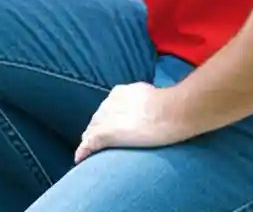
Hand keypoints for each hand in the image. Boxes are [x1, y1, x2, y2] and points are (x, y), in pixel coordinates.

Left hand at [74, 83, 192, 162]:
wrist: (170, 111)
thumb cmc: (172, 106)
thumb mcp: (156, 97)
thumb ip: (149, 101)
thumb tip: (157, 106)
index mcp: (120, 93)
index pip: (108, 108)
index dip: (108, 119)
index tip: (114, 127)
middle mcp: (108, 104)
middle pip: (97, 119)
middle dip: (97, 129)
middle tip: (102, 143)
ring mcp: (105, 119)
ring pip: (91, 131)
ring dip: (91, 141)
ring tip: (90, 154)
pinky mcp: (105, 133)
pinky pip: (89, 144)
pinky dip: (83, 152)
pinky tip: (80, 159)